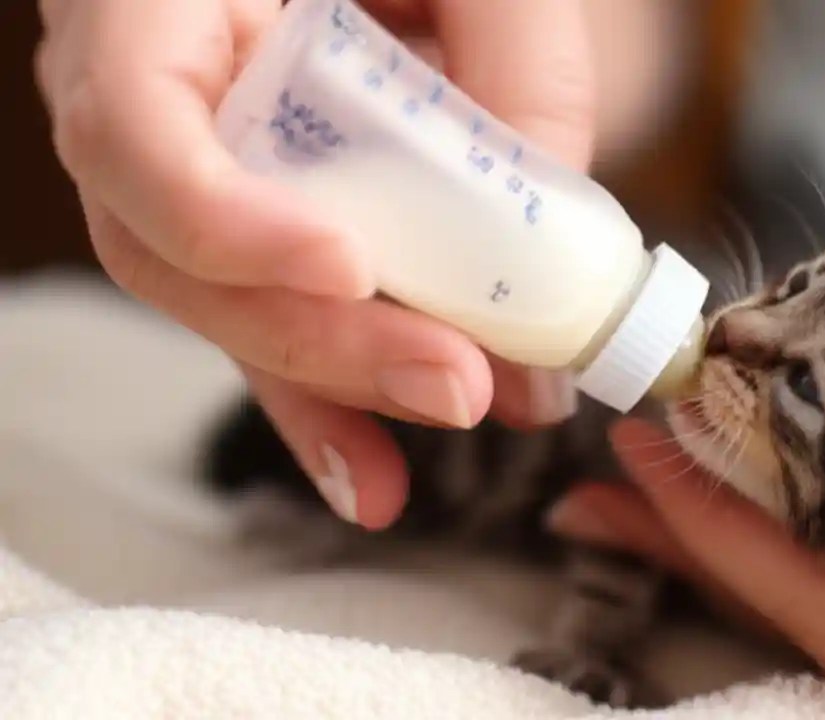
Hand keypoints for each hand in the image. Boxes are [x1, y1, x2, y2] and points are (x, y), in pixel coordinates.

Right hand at [37, 0, 595, 527]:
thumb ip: (522, 73)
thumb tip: (551, 260)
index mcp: (156, 6)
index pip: (131, 125)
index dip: (224, 215)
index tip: (348, 264)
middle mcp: (145, 102)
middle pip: (185, 256)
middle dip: (326, 338)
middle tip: (457, 383)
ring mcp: (189, 180)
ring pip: (232, 312)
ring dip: (345, 387)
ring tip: (460, 419)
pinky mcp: (250, 238)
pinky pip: (271, 328)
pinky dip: (330, 403)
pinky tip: (378, 473)